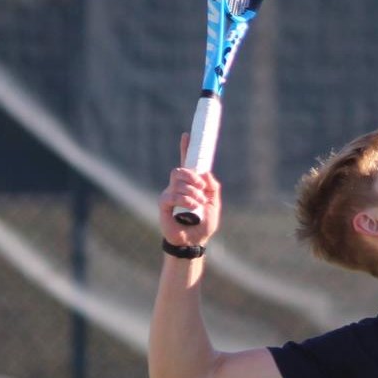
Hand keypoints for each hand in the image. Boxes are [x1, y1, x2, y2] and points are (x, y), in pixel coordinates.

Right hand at [160, 133, 220, 247]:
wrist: (195, 242)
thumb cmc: (203, 224)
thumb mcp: (214, 204)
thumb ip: (212, 188)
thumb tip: (205, 173)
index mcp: (190, 185)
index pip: (186, 163)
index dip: (186, 148)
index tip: (187, 135)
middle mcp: (178, 187)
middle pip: (180, 170)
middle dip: (192, 176)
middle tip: (201, 188)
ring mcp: (169, 195)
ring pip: (178, 182)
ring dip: (192, 192)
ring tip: (199, 204)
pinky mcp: (163, 205)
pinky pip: (172, 195)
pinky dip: (185, 199)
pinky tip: (193, 206)